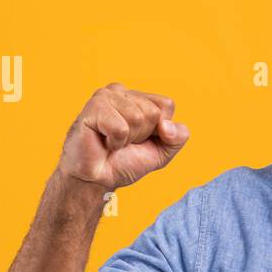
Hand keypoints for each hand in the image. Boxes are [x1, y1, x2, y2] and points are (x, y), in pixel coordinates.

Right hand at [59, 83, 189, 189]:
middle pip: (153, 112)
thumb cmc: (124, 162)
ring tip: (113, 142)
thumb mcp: (162, 152)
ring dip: (128, 139)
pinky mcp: (93, 108)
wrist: (97, 180)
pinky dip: (115, 142)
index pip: (166, 105)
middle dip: (142, 135)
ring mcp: (105, 96)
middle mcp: (121, 91)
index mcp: (137, 97)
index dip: (160, 130)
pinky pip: (120, 128)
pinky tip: (103, 142)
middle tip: (124, 142)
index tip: (141, 139)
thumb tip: (167, 125)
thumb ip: (178, 137)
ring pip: (137, 118)